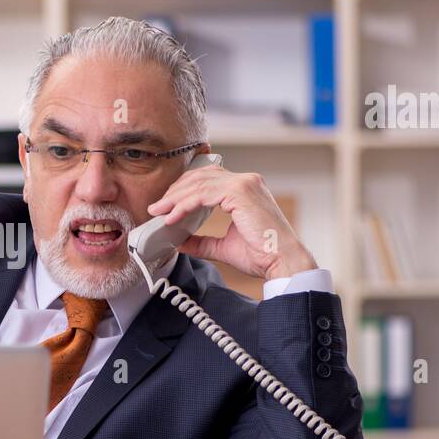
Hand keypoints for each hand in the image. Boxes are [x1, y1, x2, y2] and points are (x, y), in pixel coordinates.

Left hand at [147, 165, 316, 279]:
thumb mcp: (223, 246)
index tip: (165, 206)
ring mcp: (244, 183)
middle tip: (157, 207)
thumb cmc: (261, 254)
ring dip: (175, 198)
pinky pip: (203, 194)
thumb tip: (179, 241)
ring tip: (159, 212)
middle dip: (175, 192)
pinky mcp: (240, 192)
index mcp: (244, 188)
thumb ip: (201, 241)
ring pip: (199, 184)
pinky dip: (184, 205)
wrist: (282, 262)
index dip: (183, 190)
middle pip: (200, 177)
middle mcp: (246, 181)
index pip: (207, 180)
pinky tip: (172, 217)